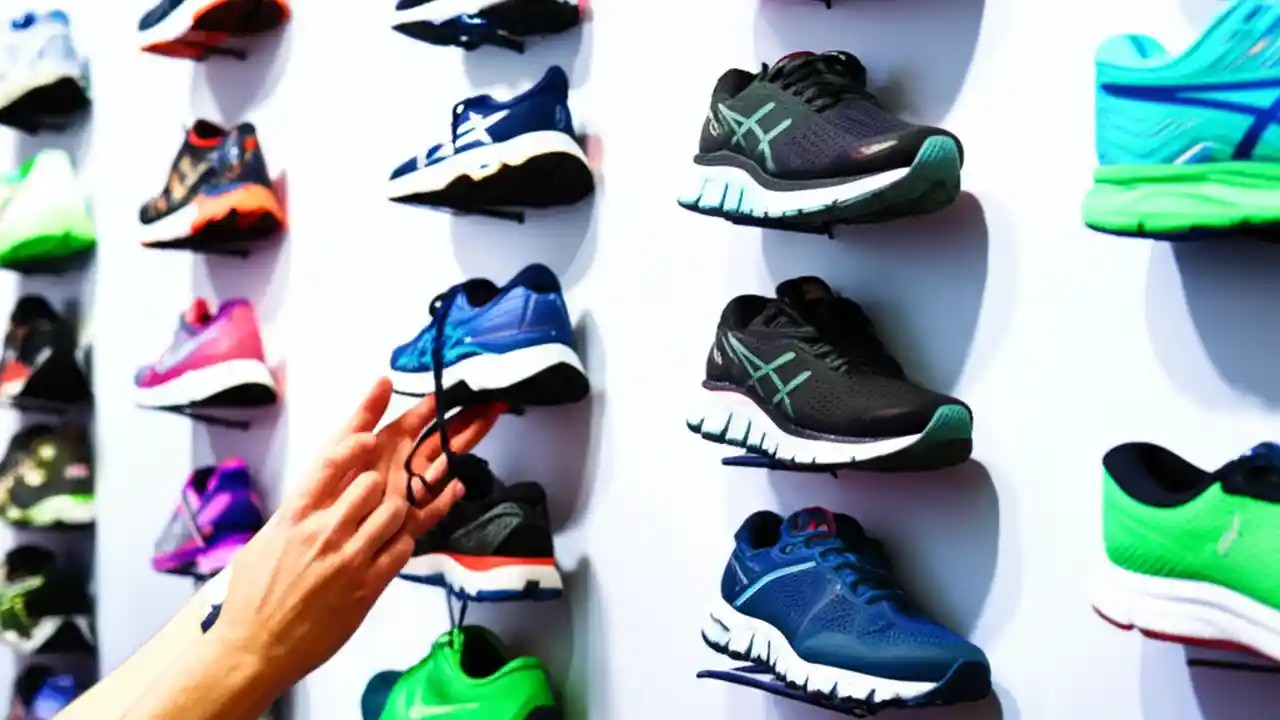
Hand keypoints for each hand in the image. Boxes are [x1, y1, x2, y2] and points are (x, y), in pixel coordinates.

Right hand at [205, 378, 500, 690]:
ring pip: (394, 510)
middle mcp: (322, 530)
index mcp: (296, 513)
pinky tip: (412, 530)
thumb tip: (325, 483)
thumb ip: (302, 508)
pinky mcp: (366, 587)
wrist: (253, 647)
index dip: (361, 419)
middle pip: (373, 478)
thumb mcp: (270, 538)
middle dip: (391, 467)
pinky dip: (409, 536)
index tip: (384, 389)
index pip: (332, 455)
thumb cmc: (255, 594)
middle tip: (420, 440)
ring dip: (402, 503)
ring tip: (400, 501)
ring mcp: (347, 558)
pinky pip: (403, 548)